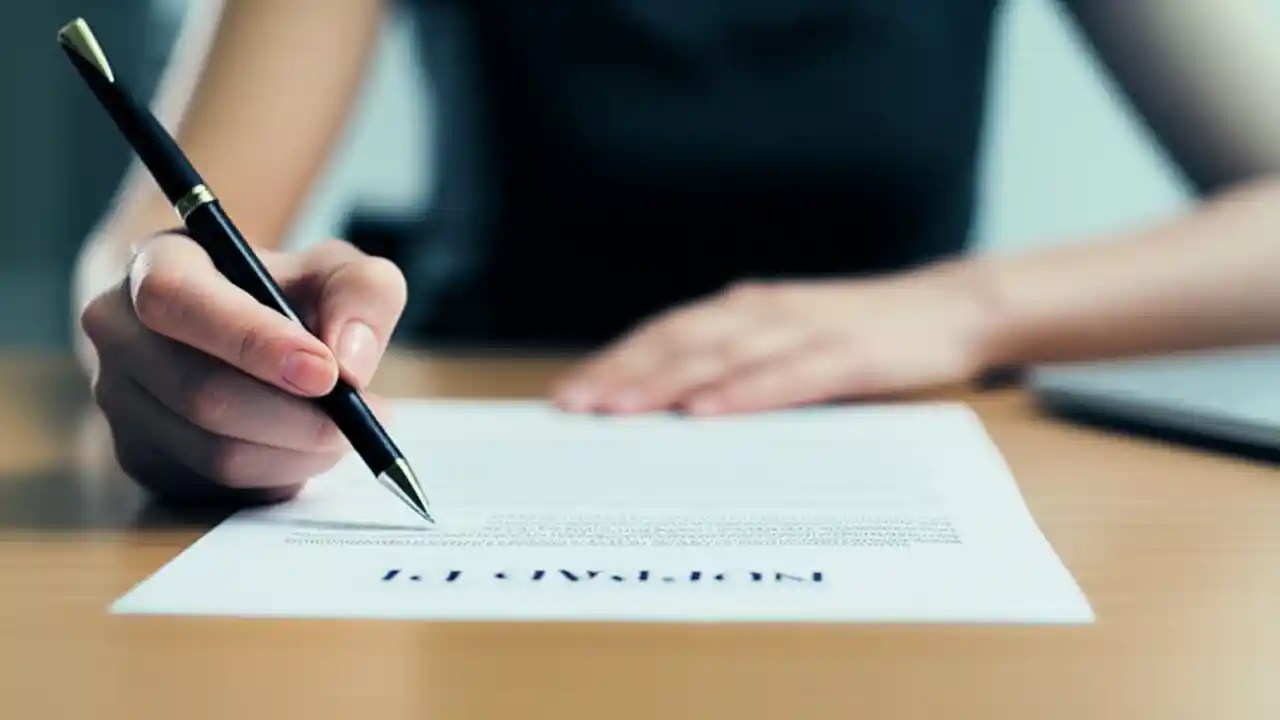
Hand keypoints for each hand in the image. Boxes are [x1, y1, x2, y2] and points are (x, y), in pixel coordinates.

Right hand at [81, 236, 406, 502]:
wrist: (248, 335)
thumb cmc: (290, 296)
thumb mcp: (339, 272)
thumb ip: (362, 294)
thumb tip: (349, 361)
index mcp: (157, 265)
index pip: (179, 302)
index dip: (253, 342)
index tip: (325, 373)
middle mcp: (121, 333)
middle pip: (202, 393)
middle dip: (296, 416)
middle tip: (358, 418)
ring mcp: (121, 403)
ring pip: (215, 453)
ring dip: (298, 452)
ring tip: (342, 429)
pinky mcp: (142, 460)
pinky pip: (219, 488)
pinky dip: (279, 475)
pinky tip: (302, 447)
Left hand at [552, 264, 995, 415]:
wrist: (951, 308)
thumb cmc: (862, 331)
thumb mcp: (790, 337)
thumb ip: (739, 358)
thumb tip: (675, 399)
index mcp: (746, 307)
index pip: (666, 333)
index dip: (615, 360)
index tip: (569, 393)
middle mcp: (765, 311)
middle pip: (679, 341)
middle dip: (622, 373)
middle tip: (573, 406)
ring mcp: (805, 330)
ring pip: (721, 355)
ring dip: (665, 383)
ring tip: (619, 410)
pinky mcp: (846, 355)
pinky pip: (784, 377)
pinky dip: (741, 394)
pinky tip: (705, 413)